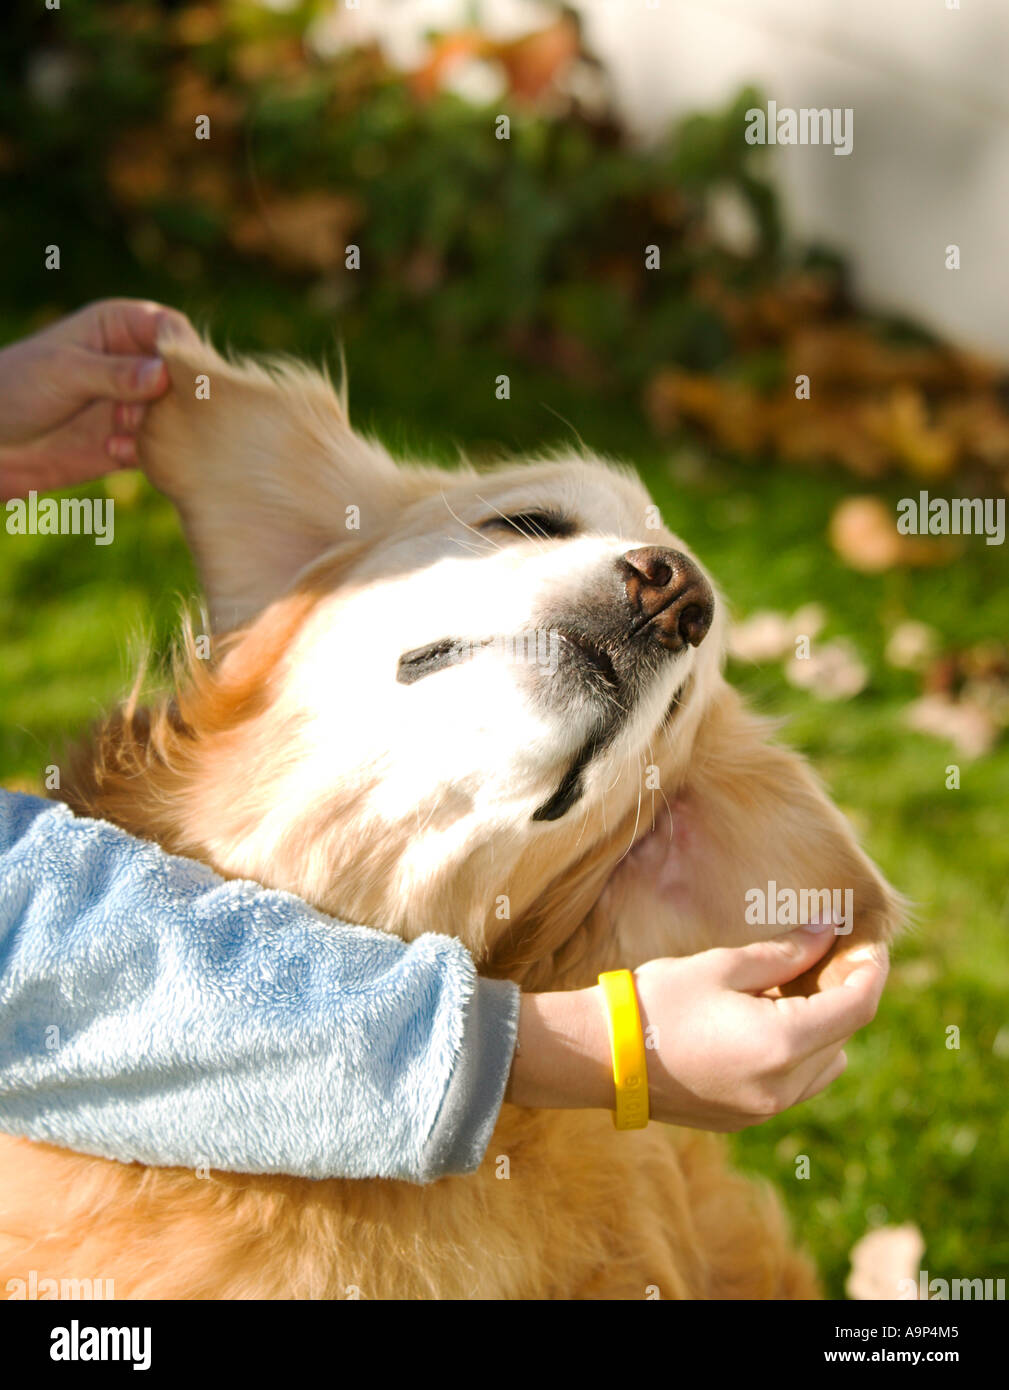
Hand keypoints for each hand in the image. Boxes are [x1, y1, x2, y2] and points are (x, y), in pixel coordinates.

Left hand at [0, 298, 190, 498]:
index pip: (172, 330)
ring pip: (177, 415)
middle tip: (138, 412)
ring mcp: (136, 403)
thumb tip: (165, 374)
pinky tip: (112, 450)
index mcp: (120, 326)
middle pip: (184, 375)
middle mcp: (135, 362)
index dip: (183, 351)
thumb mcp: (62, 372)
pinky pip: (161, 447)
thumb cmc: (14, 387)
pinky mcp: (133, 441)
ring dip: (158, 426)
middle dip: (172, 396)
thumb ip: (115, 373)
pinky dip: (146, 452)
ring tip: (119, 430)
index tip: (178, 379)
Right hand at [507, 926, 888, 1129]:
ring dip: (820, 1030)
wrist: (601, 1057)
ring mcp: (765, 1109)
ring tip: (785, 993)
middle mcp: (783, 1087)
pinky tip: (760, 1023)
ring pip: (824, 1068)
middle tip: (825, 959)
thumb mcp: (723, 966)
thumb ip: (784, 953)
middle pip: (844, 1038)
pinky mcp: (745, 1119)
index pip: (856, 1008)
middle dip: (843, 997)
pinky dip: (794, 1054)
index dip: (871, 972)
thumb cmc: (658, 1001)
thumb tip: (828, 931)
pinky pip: (793, 1085)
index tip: (872, 945)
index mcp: (782, 1044)